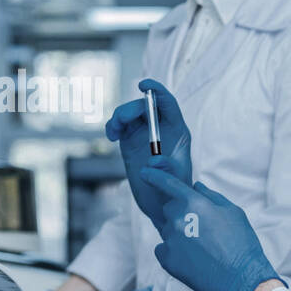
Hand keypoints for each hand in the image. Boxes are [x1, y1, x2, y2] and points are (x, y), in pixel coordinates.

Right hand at [106, 78, 192, 226]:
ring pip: (130, 113)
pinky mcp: (130, 141)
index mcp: (178, 131)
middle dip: (131, 109)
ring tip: (114, 132)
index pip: (168, 103)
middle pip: (145, 106)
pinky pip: (120, 125)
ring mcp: (145, 133)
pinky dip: (113, 126)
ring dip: (119, 117)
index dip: (157, 91)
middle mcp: (161, 128)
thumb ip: (168, 170)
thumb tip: (156, 159)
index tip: (144, 85)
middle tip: (120, 124)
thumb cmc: (174, 192)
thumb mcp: (175, 182)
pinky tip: (112, 136)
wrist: (162, 205)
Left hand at [139, 166, 282, 290]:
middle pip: (169, 209)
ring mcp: (169, 240)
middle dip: (181, 214)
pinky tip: (192, 258)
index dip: (154, 176)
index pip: (167, 183)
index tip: (144, 174)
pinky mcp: (167, 259)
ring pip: (168, 230)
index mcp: (194, 203)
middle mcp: (177, 218)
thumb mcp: (233, 212)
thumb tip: (196, 186)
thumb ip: (211, 196)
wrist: (240, 278)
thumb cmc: (241, 243)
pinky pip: (163, 248)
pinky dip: (174, 251)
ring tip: (202, 248)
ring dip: (180, 234)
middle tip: (201, 229)